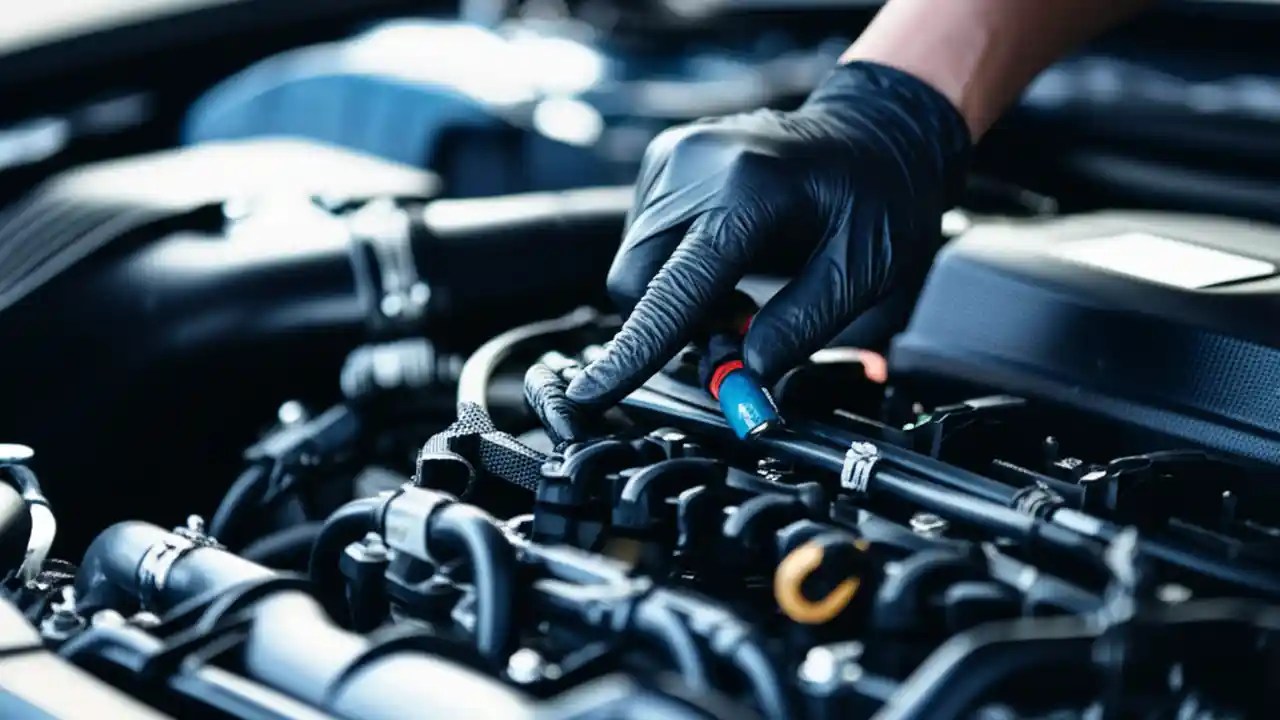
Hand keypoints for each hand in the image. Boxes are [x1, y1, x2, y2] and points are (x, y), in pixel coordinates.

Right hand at [538, 61, 970, 437]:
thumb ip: (801, 328)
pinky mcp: (663, 161)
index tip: (594, 394)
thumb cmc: (877, 196)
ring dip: (677, 300)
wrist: (874, 130)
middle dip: (671, 326)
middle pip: (636, 283)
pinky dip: (675, 270)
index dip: (634, 352)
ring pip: (635, 268)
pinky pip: (643, 242)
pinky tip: (724, 263)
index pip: (674, 289)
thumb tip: (746, 374)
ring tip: (741, 291)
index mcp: (747, 191)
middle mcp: (695, 165)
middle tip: (739, 331)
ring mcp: (672, 157)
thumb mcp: (865, 270)